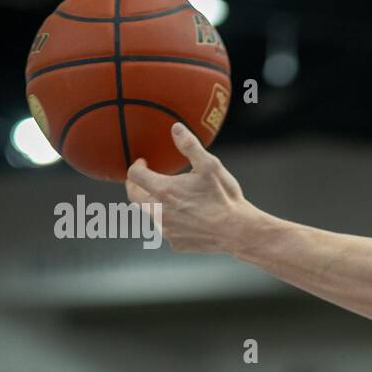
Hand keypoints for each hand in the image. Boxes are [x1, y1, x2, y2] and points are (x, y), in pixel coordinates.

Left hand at [125, 123, 251, 253]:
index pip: (134, 176)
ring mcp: (166, 230)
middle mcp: (159, 212)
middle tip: (144, 179)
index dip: (135, 166)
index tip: (143, 163)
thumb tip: (175, 128)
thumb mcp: (210, 166)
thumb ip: (190, 146)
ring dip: (152, 204)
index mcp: (163, 191)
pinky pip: (165, 230)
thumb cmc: (224, 197)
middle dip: (135, 185)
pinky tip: (184, 217)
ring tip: (166, 198)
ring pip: (149, 214)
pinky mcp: (175, 243)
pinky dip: (169, 222)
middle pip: (133, 197)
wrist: (238, 231)